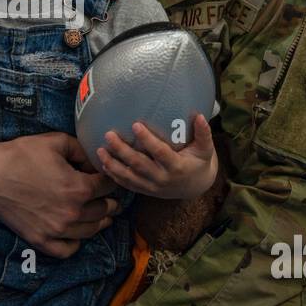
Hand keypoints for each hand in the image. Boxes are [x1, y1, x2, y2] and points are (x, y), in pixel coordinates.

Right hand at [0, 133, 118, 258]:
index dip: (111, 179)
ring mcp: (57, 231)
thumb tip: (95, 161)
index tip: (109, 177)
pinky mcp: (41, 241)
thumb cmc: (20, 155)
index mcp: (79, 188)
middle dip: (110, 202)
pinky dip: (76, 243)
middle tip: (111, 198)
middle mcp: (72, 213)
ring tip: (101, 216)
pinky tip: (76, 233)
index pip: (109, 186)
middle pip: (104, 210)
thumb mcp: (55, 141)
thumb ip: (82, 149)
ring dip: (99, 222)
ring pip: (91, 231)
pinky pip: (68, 250)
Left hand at [96, 114, 216, 200]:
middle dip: (122, 150)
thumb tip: (200, 115)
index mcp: (176, 166)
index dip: (147, 140)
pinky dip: (114, 175)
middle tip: (109, 135)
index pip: (159, 152)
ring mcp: (152, 186)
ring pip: (129, 176)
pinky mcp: (145, 190)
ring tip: (99, 150)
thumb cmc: (199, 162)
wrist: (195, 187)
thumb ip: (204, 133)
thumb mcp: (206, 149)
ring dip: (112, 164)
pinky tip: (103, 164)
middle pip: (138, 164)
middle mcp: (162, 178)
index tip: (135, 125)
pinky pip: (127, 184)